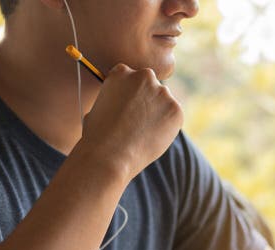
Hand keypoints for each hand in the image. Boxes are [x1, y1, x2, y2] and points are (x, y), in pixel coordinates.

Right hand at [77, 63, 182, 181]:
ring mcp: (162, 92)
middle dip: (148, 99)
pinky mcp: (176, 109)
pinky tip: (153, 136)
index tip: (128, 106)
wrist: (111, 153)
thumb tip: (122, 104)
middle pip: (151, 85)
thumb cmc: (98, 135)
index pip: (133, 77)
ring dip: (158, 112)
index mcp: (122, 72)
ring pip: (164, 101)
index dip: (131, 93)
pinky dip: (168, 126)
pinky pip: (174, 116)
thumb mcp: (98, 107)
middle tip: (139, 120)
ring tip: (143, 132)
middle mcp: (144, 76)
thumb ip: (114, 98)